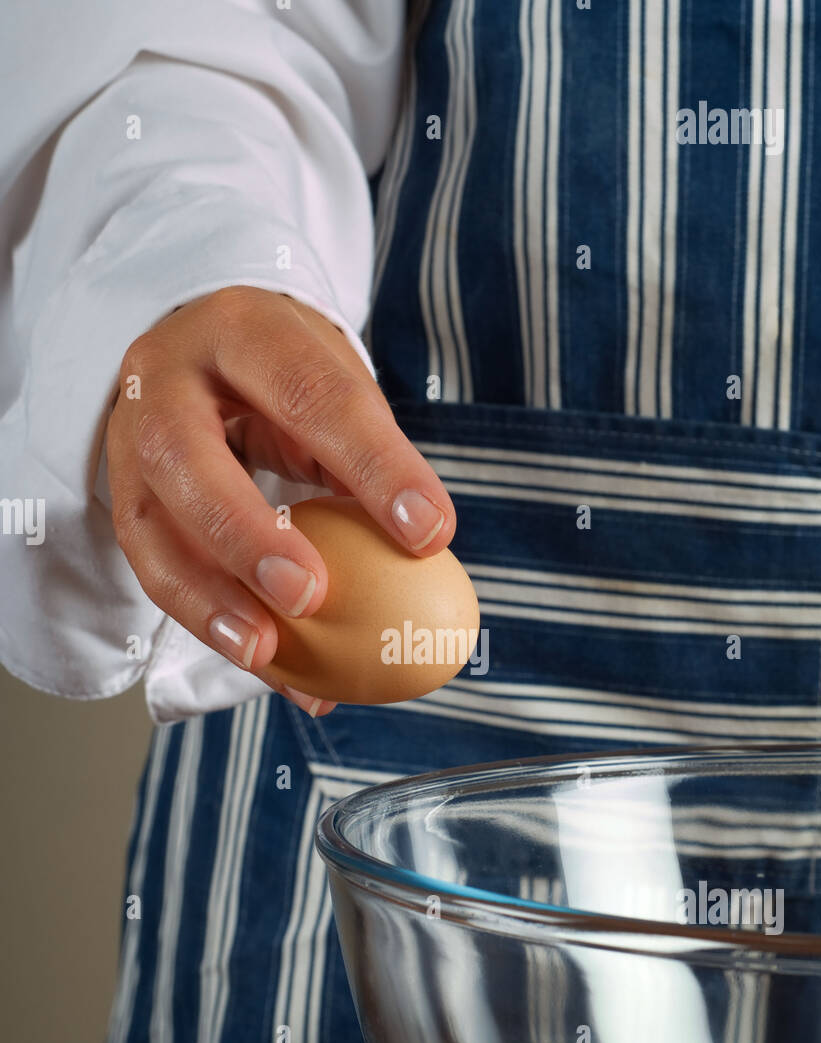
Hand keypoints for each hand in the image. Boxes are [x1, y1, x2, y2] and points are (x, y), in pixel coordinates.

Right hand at [106, 287, 454, 715]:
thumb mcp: (330, 383)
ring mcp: (129, 439)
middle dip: (247, 533)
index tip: (428, 532)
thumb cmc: (284, 377)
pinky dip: (209, 622)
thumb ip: (364, 454)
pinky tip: (266, 664)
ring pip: (148, 524)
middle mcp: (167, 377)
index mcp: (242, 330)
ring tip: (266, 653)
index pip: (310, 393)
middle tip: (309, 595)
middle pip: (185, 454)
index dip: (372, 464)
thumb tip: (422, 543)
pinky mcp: (122, 497)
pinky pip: (152, 567)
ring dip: (208, 599)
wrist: (203, 350)